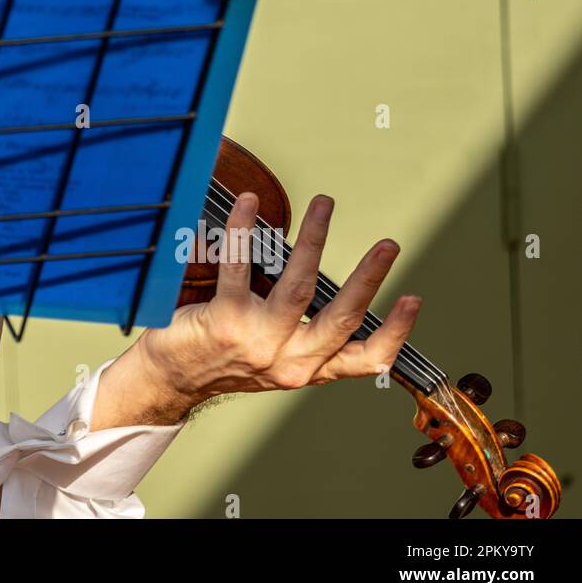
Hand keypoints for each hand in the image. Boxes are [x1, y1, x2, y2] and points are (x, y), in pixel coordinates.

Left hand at [90, 192, 422, 428]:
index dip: (393, 333)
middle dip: (369, 278)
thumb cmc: (220, 358)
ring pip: (297, 287)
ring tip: (324, 206)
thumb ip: (299, 331)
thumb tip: (321, 278)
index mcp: (305, 370)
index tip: (413, 300)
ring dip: (314, 240)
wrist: (168, 378)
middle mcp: (287, 362)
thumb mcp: (271, 357)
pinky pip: (239, 267)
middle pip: (341, 318)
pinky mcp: (226, 321)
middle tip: (389, 244)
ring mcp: (258, 342)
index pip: (363, 360)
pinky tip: (249, 204)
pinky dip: (243, 230)